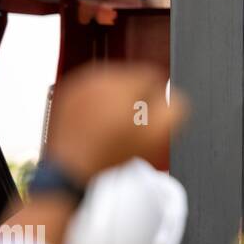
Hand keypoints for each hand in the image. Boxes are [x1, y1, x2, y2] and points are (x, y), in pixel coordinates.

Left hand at [45, 62, 185, 186]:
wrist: (72, 168)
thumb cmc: (108, 153)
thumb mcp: (156, 134)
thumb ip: (176, 109)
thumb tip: (176, 97)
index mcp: (122, 81)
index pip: (152, 75)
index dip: (159, 98)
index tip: (153, 115)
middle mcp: (98, 77)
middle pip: (131, 81)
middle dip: (137, 100)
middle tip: (135, 125)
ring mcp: (80, 86)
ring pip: (111, 88)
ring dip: (118, 103)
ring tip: (115, 128)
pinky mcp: (67, 96)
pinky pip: (92, 96)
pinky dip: (99, 108)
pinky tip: (101, 127)